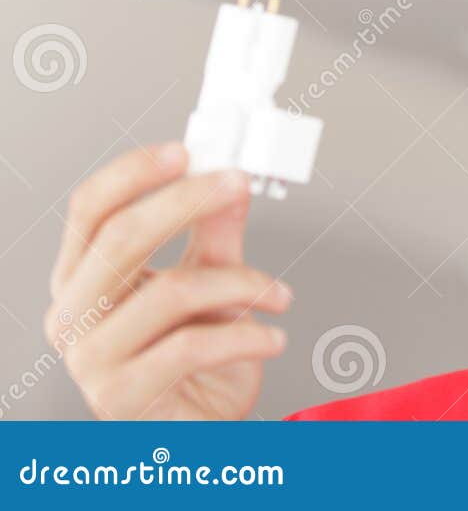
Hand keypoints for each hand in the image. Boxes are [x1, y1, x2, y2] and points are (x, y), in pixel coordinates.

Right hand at [43, 143, 291, 419]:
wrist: (196, 433)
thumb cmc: (193, 363)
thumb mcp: (209, 285)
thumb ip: (215, 234)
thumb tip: (231, 180)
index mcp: (81, 280)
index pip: (89, 211)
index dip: (134, 173)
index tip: (186, 150)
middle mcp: (73, 316)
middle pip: (122, 238)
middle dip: (189, 202)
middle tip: (237, 185)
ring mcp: (91, 359)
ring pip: (170, 291)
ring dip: (241, 283)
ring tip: (278, 294)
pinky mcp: (122, 396)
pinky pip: (193, 346)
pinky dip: (247, 336)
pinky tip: (272, 337)